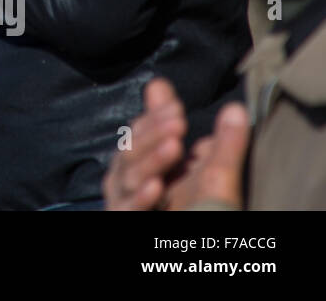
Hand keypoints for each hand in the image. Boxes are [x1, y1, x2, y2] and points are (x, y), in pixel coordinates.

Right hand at [103, 78, 247, 209]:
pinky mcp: (126, 220)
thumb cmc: (204, 213)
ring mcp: (126, 204)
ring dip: (151, 160)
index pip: (140, 134)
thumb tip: (235, 108)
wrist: (197, 254)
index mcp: (143, 165)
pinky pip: (128, 210)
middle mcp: (129, 182)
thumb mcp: (217, 177)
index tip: (176, 106)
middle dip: (154, 134)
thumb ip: (220, 141)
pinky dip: (140, 198)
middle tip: (178, 121)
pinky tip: (156, 186)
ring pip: (128, 178)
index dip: (155, 117)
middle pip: (131, 152)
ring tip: (175, 146)